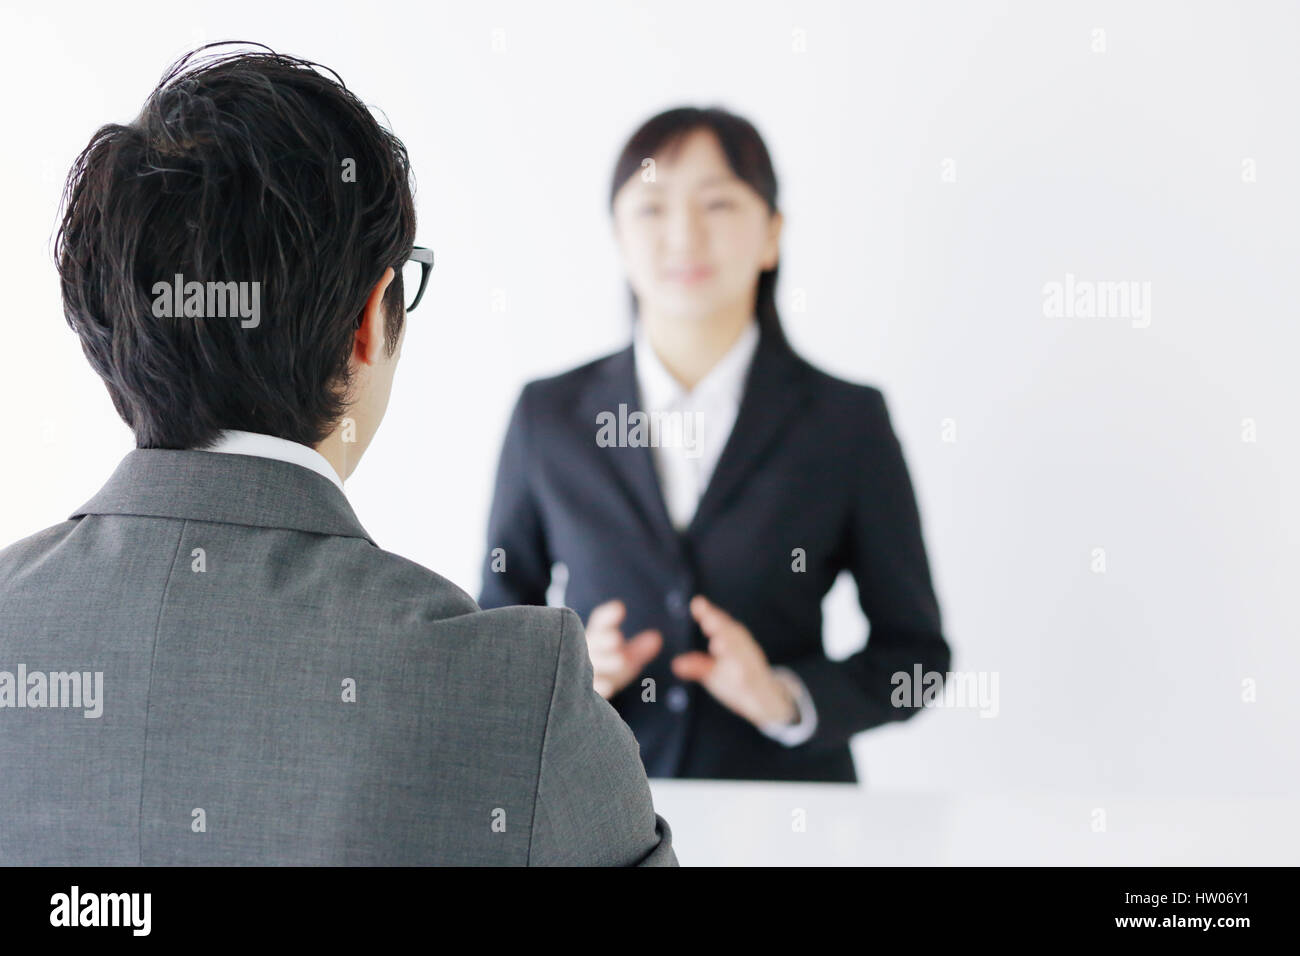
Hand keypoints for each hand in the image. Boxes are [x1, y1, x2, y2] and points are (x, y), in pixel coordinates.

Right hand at [584, 599, 662, 699]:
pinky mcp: (585, 690)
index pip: (600, 623)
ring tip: (621, 660)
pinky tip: (609, 687)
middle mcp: (587, 651)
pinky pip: (590, 689)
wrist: (587, 693)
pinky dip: (599, 688)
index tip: (619, 609)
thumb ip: (640, 649)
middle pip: (594, 642)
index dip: (608, 616)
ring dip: (604, 662)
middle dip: (603, 640)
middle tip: (616, 639)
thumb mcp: (626, 657)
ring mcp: (582, 670)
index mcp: (597, 637)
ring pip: (590, 663)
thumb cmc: (609, 668)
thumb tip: (656, 638)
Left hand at [671, 595, 796, 727]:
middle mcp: (745, 649)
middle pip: (733, 635)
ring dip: (733, 648)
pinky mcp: (760, 684)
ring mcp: (753, 666)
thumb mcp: (714, 673)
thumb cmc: (737, 679)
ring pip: (745, 655)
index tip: (697, 603)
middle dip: (721, 626)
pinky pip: (754, 679)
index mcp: (733, 641)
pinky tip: (739, 676)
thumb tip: (676, 664)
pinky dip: (747, 675)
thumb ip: (698, 665)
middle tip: (707, 619)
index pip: (721, 624)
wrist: (767, 697)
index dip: (709, 613)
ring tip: (718, 643)